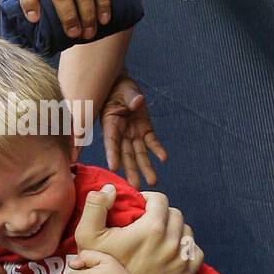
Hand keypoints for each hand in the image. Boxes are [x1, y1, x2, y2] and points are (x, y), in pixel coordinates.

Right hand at [74, 183, 201, 273]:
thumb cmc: (104, 268)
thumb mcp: (88, 236)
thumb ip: (95, 206)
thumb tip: (110, 188)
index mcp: (152, 228)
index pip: (160, 199)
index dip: (148, 200)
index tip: (140, 207)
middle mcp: (171, 241)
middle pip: (175, 214)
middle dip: (162, 213)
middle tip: (148, 222)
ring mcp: (181, 259)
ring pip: (186, 231)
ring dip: (175, 229)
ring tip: (160, 236)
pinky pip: (195, 252)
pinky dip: (186, 248)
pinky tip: (172, 251)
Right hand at [101, 72, 167, 187]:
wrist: (123, 87)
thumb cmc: (119, 89)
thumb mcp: (123, 91)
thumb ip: (130, 97)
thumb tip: (138, 102)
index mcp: (110, 125)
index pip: (110, 142)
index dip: (112, 154)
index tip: (113, 168)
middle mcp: (121, 133)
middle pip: (126, 154)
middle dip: (131, 170)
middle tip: (136, 186)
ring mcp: (133, 134)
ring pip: (139, 153)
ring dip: (145, 167)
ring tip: (153, 181)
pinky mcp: (145, 130)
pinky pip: (152, 142)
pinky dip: (158, 149)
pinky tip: (163, 158)